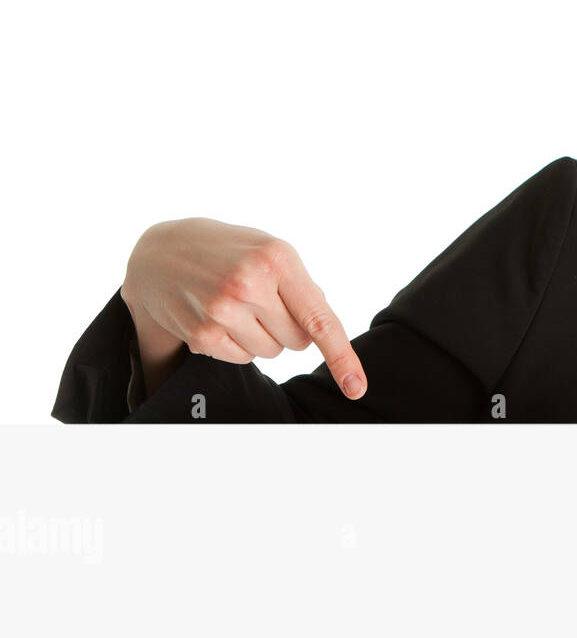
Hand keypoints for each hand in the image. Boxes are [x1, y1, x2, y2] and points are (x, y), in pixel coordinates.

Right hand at [121, 218, 367, 399]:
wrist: (158, 253)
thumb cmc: (228, 252)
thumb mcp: (269, 250)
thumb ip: (302, 287)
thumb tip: (321, 330)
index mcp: (278, 259)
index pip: (319, 319)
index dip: (341, 356)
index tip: (357, 387)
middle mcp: (250, 283)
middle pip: (298, 340)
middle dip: (288, 326)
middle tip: (260, 300)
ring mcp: (223, 309)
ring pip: (272, 352)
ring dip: (261, 336)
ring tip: (234, 305)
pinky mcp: (203, 332)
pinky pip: (243, 358)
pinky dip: (237, 344)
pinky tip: (216, 317)